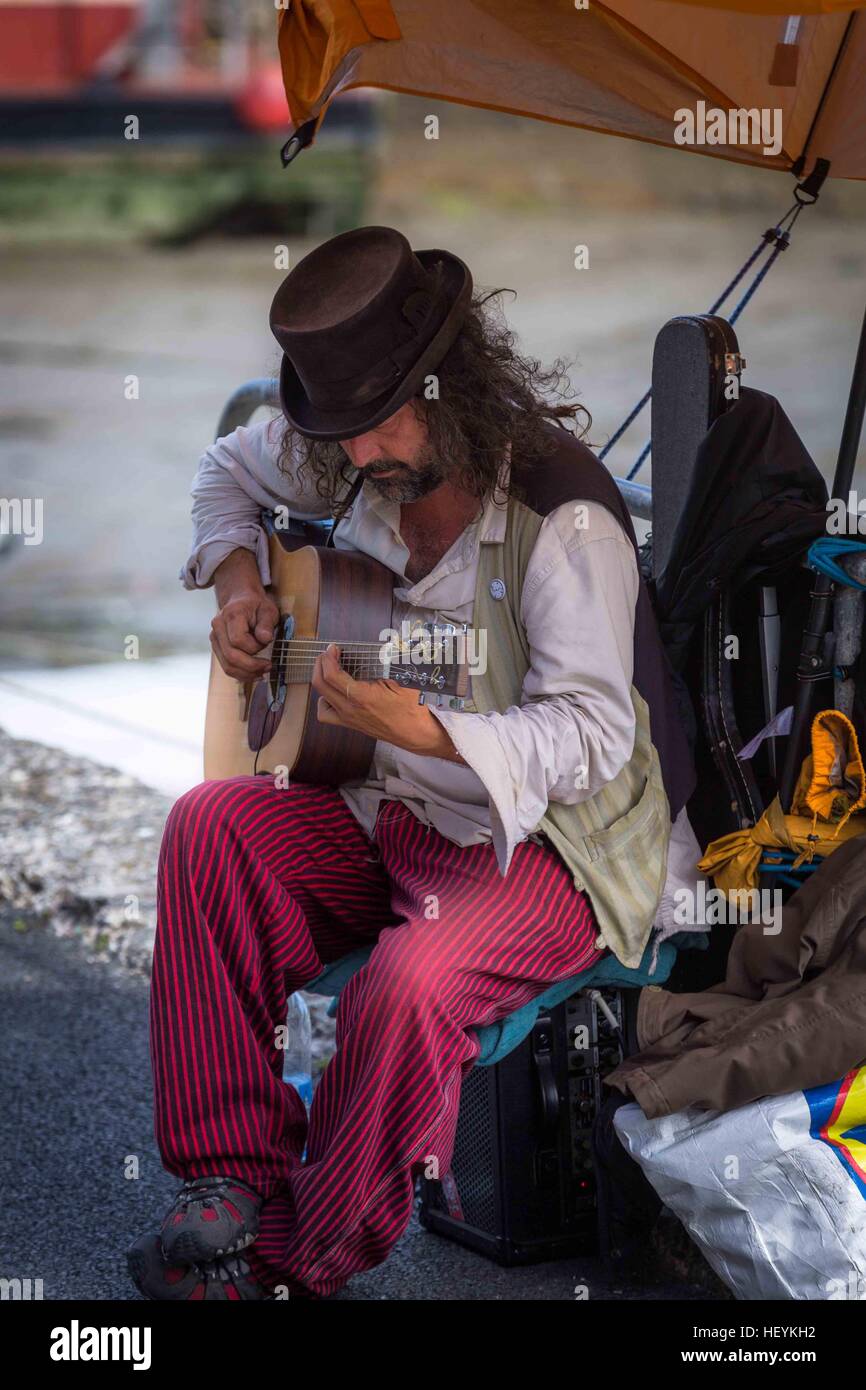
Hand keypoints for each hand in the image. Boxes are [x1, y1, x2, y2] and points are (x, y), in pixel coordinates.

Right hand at [210, 588, 279, 680]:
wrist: (241, 600)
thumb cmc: (256, 605)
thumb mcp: (268, 610)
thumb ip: (267, 624)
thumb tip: (265, 639)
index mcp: (231, 614)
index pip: (238, 640)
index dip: (254, 647)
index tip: (267, 643)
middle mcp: (218, 626)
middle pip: (230, 655)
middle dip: (251, 666)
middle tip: (268, 666)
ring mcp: (215, 638)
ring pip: (227, 665)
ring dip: (246, 673)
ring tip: (262, 673)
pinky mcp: (217, 647)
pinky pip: (226, 666)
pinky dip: (241, 673)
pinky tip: (253, 673)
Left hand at [312, 644, 464, 761]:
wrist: (417, 733)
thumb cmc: (412, 707)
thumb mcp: (398, 681)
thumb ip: (380, 669)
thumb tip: (371, 655)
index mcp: (361, 696)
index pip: (332, 675)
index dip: (328, 658)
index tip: (332, 648)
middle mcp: (349, 709)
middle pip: (320, 684)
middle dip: (321, 664)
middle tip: (329, 654)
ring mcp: (348, 719)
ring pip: (320, 700)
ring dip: (320, 682)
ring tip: (329, 671)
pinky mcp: (350, 724)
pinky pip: (327, 714)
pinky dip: (324, 702)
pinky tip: (334, 693)